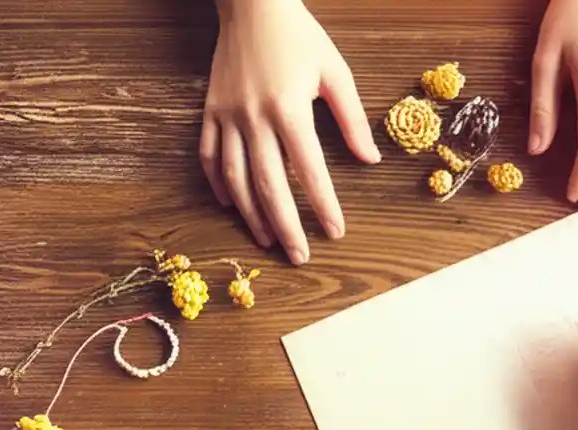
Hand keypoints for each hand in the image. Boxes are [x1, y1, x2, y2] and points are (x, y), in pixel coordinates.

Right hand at [201, 0, 380, 265]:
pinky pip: (209, 156)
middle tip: (299, 255)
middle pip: (269, 183)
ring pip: (235, 176)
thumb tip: (368, 159)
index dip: (323, 204)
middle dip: (285, 224)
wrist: (252, 5)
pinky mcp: (210, 110)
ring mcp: (227, 115)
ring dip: (251, 213)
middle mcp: (254, 116)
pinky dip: (219, 184)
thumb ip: (351, 119)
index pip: (309, 169)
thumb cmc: (300, 37)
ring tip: (268, 240)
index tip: (334, 232)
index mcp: (289, 108)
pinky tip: (232, 206)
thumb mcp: (336, 73)